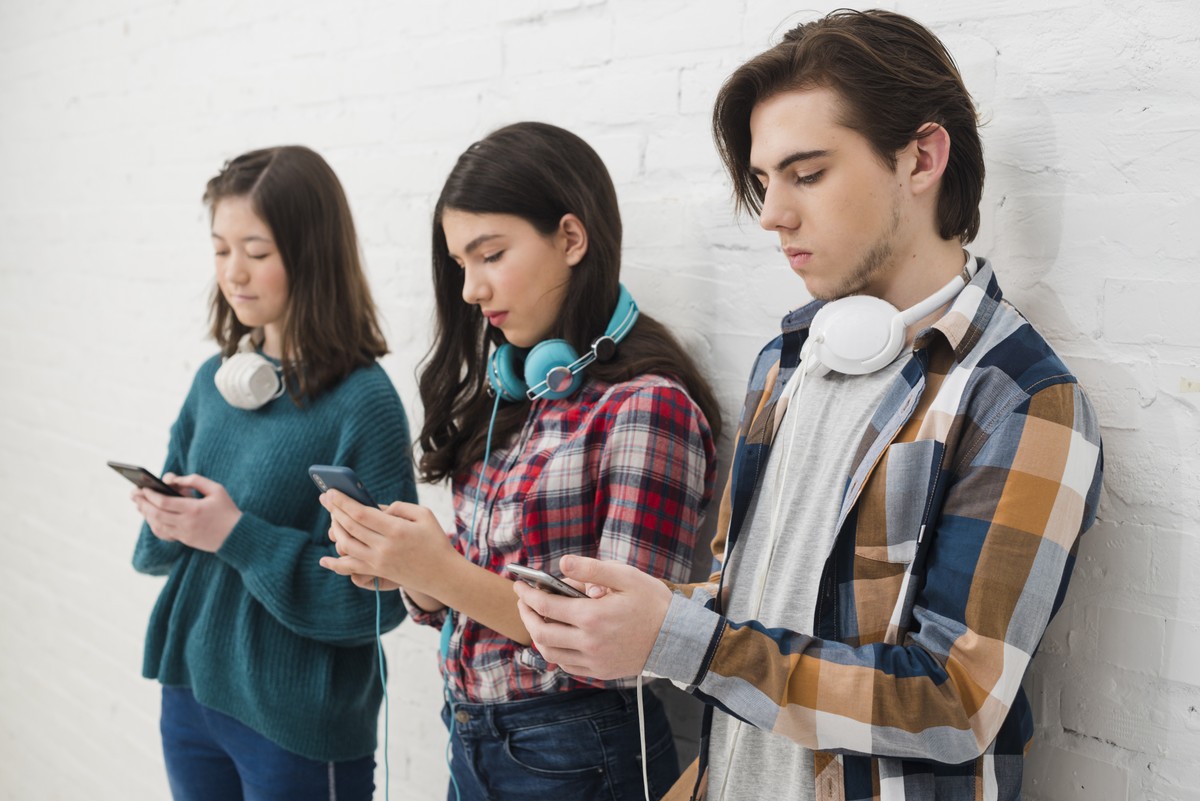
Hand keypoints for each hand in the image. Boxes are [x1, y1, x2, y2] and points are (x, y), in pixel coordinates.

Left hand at [132, 473, 241, 552]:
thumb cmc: (227, 510)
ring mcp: (184, 534)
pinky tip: (150, 517)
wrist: (237, 536)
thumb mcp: (217, 489)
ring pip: (157, 525)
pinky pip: (163, 533)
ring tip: (139, 504)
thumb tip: (175, 479)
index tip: (143, 487)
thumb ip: (196, 480)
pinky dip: (154, 525)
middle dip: (143, 503)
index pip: (164, 502)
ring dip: (146, 514)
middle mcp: (186, 523)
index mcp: (194, 509)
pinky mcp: (185, 540)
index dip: (151, 495)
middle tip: (133, 494)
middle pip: (156, 514)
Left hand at [317, 494, 456, 596]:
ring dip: (336, 529)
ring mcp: (378, 562)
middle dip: (334, 510)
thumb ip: (399, 507)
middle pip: (350, 527)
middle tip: (326, 498)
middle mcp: (384, 547)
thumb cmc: (435, 541)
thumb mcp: (424, 515)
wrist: (443, 575)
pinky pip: (350, 568)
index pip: (361, 513)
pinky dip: (335, 564)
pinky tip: (324, 560)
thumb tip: (376, 509)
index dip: (343, 502)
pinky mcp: (377, 573)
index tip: (331, 491)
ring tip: (333, 517)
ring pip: (346, 545)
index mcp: (396, 530)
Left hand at [513, 555, 670, 679]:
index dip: (527, 595)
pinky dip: (555, 652)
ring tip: (537, 619)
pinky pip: (567, 665)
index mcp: (592, 616)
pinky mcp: (600, 672)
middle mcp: (589, 642)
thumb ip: (591, 568)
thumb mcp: (625, 576)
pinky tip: (557, 639)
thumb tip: (561, 564)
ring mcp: (594, 661)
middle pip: (541, 632)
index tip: (519, 586)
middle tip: (523, 602)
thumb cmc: (652, 602)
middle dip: (526, 615)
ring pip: (550, 653)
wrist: (677, 638)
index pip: (546, 606)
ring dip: (537, 635)